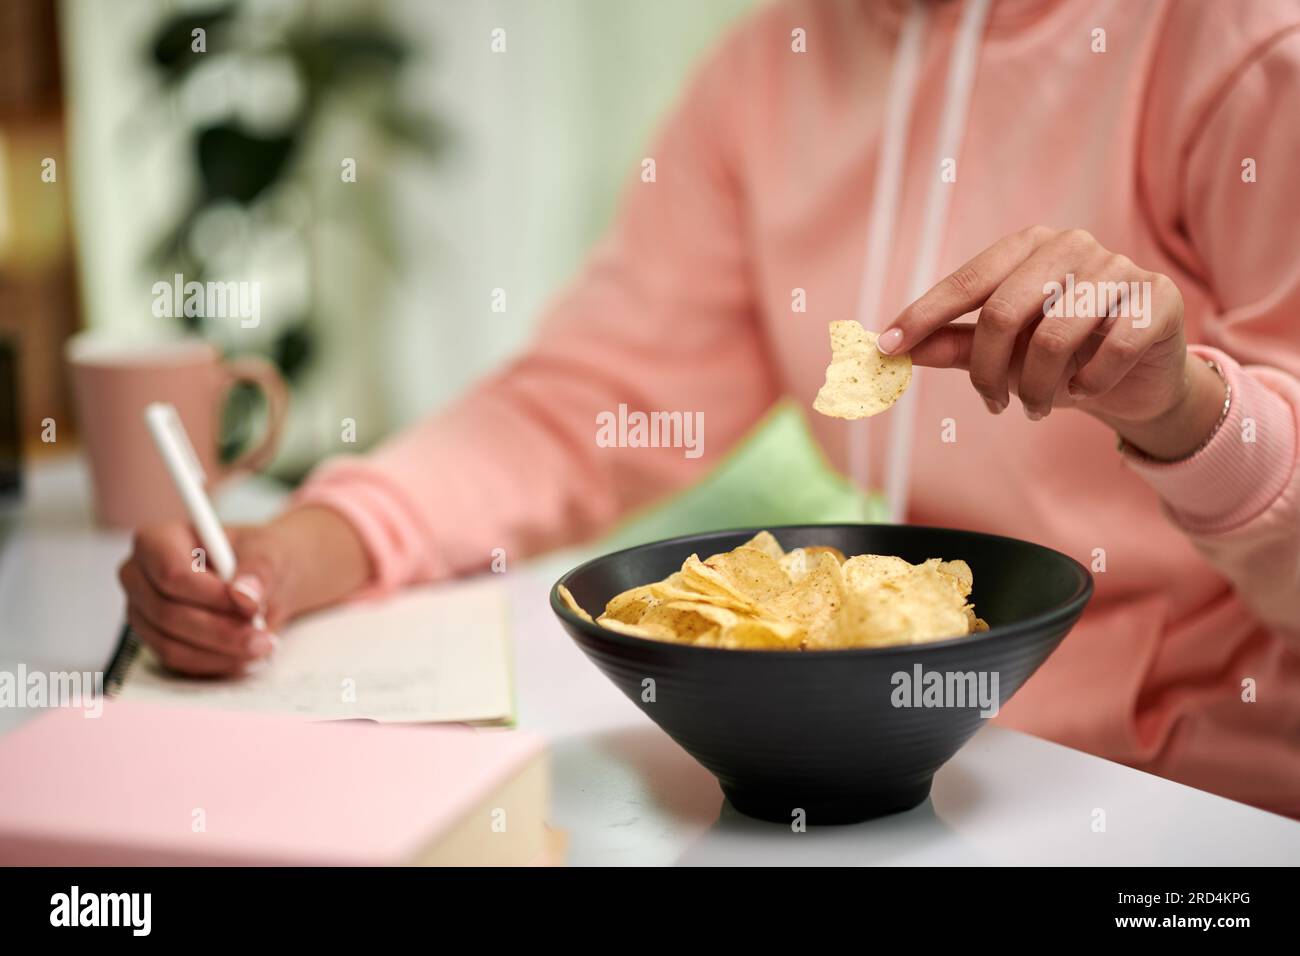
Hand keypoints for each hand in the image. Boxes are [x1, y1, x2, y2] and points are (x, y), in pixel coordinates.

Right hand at [118, 506, 371, 676]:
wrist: (263, 580)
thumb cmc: (260, 557)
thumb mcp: (270, 552)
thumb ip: (259, 569)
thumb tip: (243, 594)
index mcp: (158, 539)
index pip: (172, 574)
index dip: (211, 597)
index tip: (252, 608)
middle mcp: (139, 575)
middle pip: (168, 613)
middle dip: (220, 631)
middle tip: (263, 638)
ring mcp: (141, 610)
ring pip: (170, 644)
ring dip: (219, 651)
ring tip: (260, 645)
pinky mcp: (154, 638)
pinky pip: (177, 661)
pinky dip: (214, 662)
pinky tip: (243, 654)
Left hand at [878, 226, 1225, 459]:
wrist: (1141, 379)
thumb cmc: (1064, 358)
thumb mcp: (1003, 352)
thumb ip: (954, 343)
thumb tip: (894, 352)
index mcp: (1028, 246)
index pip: (966, 280)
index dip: (923, 316)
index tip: (886, 349)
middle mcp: (1072, 246)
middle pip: (1003, 312)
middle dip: (987, 371)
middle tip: (992, 404)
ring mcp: (1120, 268)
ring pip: (1053, 338)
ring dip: (1035, 388)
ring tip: (1033, 407)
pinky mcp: (1158, 299)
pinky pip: (1111, 349)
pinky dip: (1089, 383)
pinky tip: (1085, 391)